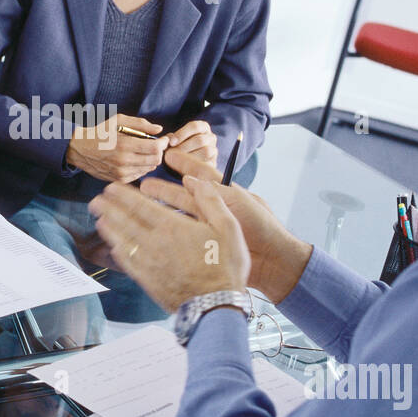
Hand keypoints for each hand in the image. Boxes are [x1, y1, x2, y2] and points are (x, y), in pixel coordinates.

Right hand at [65, 114, 167, 183]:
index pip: (155, 148)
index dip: (164, 143)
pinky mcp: (119, 180)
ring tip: (144, 151)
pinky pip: (140, 174)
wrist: (79, 149)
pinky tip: (135, 159)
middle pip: (155, 160)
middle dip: (159, 151)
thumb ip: (140, 124)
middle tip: (156, 145)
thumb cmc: (99, 132)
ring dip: (151, 159)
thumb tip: (159, 129)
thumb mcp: (118, 121)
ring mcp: (121, 173)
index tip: (164, 139)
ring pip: (149, 169)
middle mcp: (124, 161)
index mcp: (124, 145)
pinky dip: (142, 167)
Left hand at [87, 176, 248, 312]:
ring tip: (99, 218)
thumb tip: (199, 182)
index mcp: (172, 227)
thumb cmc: (224, 266)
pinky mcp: (147, 280)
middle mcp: (155, 243)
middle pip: (125, 221)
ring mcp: (148, 263)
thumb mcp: (228, 227)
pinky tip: (114, 246)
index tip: (111, 188)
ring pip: (122, 241)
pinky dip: (117, 251)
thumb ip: (211, 201)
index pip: (140, 206)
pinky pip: (127, 262)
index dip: (123, 196)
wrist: (215, 305)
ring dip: (108, 228)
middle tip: (96, 200)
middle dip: (108, 209)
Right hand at [139, 147, 313, 303]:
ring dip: (164, 210)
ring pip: (182, 215)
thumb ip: (214, 191)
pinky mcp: (207, 245)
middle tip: (145, 184)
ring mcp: (211, 228)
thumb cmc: (262, 228)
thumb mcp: (238, 202)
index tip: (169, 155)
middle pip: (186, 196)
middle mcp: (217, 209)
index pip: (203, 173)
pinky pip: (185, 235)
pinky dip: (171, 231)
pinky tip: (156, 229)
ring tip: (143, 207)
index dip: (186, 163)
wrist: (274, 261)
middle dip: (165, 189)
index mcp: (228, 193)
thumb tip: (190, 180)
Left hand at [165, 120, 216, 164]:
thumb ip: (172, 139)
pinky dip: (195, 165)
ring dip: (189, 156)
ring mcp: (214, 150)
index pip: (194, 126)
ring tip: (177, 160)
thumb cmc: (179, 148)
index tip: (171, 142)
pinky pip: (207, 164)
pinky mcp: (214, 162)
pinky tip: (184, 167)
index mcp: (202, 127)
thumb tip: (168, 139)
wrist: (187, 165)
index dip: (182, 134)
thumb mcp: (175, 141)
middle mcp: (211, 137)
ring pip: (205, 151)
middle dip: (184, 147)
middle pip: (200, 140)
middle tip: (172, 154)